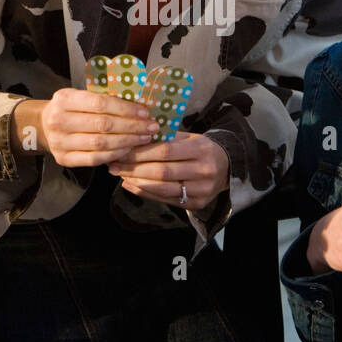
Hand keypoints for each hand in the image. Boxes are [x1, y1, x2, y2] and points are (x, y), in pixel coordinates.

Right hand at [30, 89, 158, 167]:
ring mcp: (59, 142)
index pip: (101, 103)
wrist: (44, 126)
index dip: (126, 109)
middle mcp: (59, 120)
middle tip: (151, 127)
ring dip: (127, 141)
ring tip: (144, 138)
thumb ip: (104, 99)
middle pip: (103, 125)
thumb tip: (140, 105)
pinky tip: (128, 149)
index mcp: (65, 99)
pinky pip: (95, 158)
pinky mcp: (64, 159)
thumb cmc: (71, 109)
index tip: (145, 113)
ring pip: (101, 143)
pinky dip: (115, 154)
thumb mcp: (81, 96)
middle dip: (132, 126)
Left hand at [110, 132, 229, 209]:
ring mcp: (202, 190)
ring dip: (137, 182)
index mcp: (201, 149)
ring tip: (120, 175)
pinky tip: (131, 185)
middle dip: (134, 169)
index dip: (141, 153)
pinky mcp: (197, 204)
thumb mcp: (189, 137)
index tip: (121, 150)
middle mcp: (203, 170)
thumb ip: (165, 138)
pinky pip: (166, 199)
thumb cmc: (201, 148)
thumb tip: (133, 140)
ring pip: (162, 189)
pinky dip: (146, 193)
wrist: (228, 166)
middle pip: (162, 172)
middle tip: (113, 165)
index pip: (165, 151)